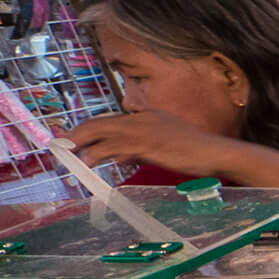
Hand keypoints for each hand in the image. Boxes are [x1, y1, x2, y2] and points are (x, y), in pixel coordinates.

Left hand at [63, 110, 247, 179]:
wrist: (217, 153)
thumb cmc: (197, 153)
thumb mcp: (164, 147)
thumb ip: (140, 148)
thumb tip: (118, 155)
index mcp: (148, 116)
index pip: (111, 121)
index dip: (90, 129)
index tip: (74, 138)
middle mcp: (142, 118)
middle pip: (101, 123)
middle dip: (78, 134)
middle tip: (61, 144)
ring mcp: (144, 129)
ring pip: (103, 132)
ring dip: (82, 144)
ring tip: (68, 155)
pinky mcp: (147, 143)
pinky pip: (114, 147)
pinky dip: (98, 153)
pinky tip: (88, 161)